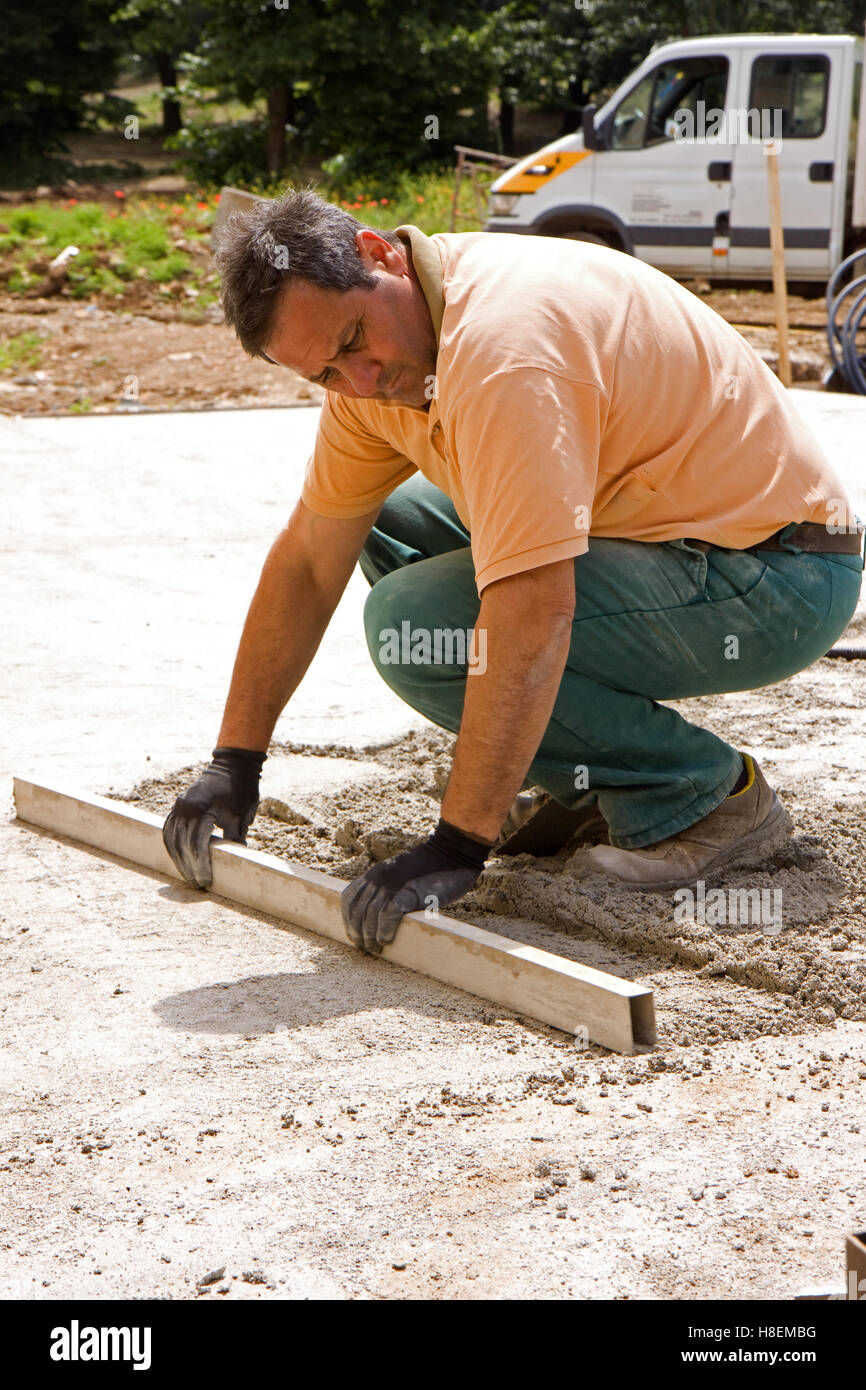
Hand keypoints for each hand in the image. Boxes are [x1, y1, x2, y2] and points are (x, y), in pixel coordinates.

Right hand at [162, 747, 265, 888]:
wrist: (233, 765)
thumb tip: (234, 860)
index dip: (200, 866)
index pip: (196, 845)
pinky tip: (177, 858)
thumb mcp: (241, 816)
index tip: (206, 881)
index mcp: (201, 810)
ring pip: (172, 839)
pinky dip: (172, 845)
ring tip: (188, 875)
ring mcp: (179, 806)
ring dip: (178, 859)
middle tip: (197, 884)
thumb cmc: (240, 790)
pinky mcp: (178, 806)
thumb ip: (234, 838)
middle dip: (189, 867)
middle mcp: (185, 808)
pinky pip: (169, 829)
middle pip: (181, 845)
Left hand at [340, 819, 490, 954]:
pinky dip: (384, 931)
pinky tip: (387, 941)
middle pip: (357, 911)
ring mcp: (392, 884)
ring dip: (371, 936)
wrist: (452, 855)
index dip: (348, 920)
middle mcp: (378, 878)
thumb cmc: (431, 871)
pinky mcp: (409, 893)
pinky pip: (388, 915)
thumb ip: (388, 889)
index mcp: (375, 873)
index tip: (354, 935)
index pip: (349, 899)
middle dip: (358, 933)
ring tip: (377, 948)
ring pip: (370, 916)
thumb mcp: (401, 876)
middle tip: (366, 948)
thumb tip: (379, 915)